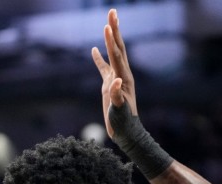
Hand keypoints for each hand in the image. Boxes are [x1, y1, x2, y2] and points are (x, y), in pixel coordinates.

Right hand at [91, 7, 138, 137]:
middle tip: (112, 11)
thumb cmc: (123, 124)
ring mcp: (116, 78)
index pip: (117, 56)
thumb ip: (118, 97)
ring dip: (111, 37)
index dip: (111, 41)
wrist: (127, 133)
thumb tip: (115, 82)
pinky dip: (100, 57)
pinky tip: (95, 49)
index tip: (107, 26)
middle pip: (118, 48)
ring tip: (108, 22)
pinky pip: (104, 67)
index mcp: (124, 79)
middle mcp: (122, 75)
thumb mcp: (119, 112)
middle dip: (115, 30)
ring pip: (113, 53)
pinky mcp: (109, 85)